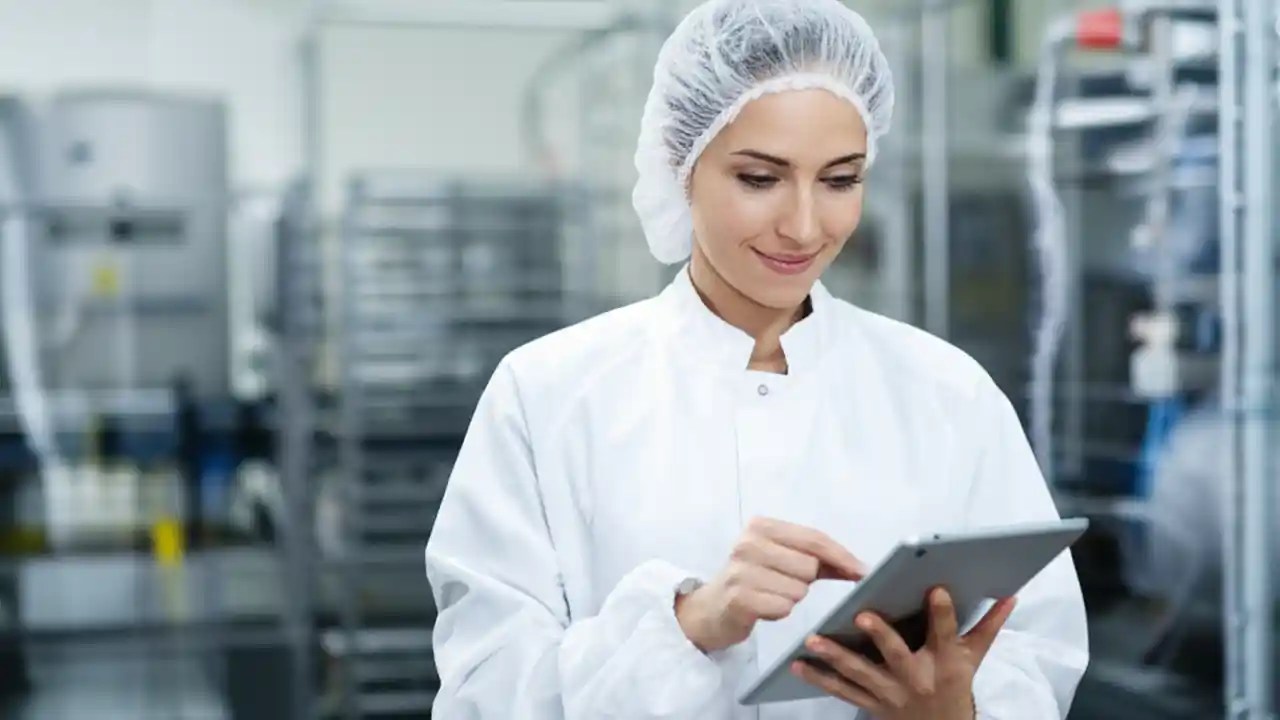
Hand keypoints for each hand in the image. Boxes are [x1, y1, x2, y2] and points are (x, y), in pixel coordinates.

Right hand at [676, 516, 865, 653]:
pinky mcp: (739, 597)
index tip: (862, 571)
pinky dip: (779, 611)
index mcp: (761, 526)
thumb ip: (821, 560)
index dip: (841, 555)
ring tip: (770, 595)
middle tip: (783, 583)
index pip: (813, 538)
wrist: (711, 609)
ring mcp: (741, 570)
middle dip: (805, 580)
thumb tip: (861, 568)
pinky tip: (763, 607)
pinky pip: (783, 607)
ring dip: (791, 598)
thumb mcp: (784, 560)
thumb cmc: (755, 580)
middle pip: (809, 566)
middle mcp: (748, 543)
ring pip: (798, 589)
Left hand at [790, 588, 1015, 719]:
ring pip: (860, 674)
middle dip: (880, 636)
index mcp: (945, 663)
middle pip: (897, 655)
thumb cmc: (956, 687)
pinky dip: (819, 678)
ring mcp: (891, 694)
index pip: (946, 633)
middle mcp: (917, 679)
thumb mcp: (975, 659)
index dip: (942, 612)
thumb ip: (989, 625)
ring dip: (835, 657)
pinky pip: (842, 691)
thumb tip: (1010, 596)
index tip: (936, 589)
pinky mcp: (871, 705)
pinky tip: (799, 663)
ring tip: (814, 639)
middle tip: (862, 616)